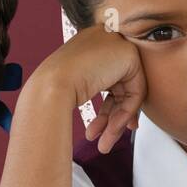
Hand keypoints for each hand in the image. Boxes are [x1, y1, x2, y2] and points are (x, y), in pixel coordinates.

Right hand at [30, 22, 147, 153]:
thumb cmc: (53, 88)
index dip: (110, 108)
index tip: (107, 128)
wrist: (50, 85)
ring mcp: (118, 46)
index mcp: (91, 44)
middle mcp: (105, 41)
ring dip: (117, 122)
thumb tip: (122, 109)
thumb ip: (101, 89)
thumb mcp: (80, 86)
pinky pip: (136, 90)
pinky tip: (113, 129)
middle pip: (121, 87)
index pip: (109, 80)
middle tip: (106, 140)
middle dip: (114, 118)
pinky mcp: (129, 55)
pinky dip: (126, 112)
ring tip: (104, 144)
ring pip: (129, 92)